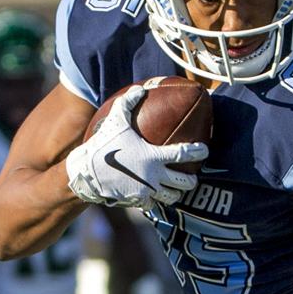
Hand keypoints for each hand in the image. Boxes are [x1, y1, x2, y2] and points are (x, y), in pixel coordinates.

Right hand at [64, 85, 207, 210]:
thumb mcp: (115, 120)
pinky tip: (155, 197)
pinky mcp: (137, 201)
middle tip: (192, 176)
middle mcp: (155, 176)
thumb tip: (140, 88)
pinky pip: (153, 204)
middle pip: (185, 182)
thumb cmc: (103, 144)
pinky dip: (156, 201)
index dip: (198, 152)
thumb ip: (128, 103)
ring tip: (176, 189)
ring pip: (172, 197)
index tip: (205, 150)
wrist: (86, 172)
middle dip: (192, 180)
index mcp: (154, 156)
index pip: (185, 154)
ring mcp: (147, 190)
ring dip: (176, 193)